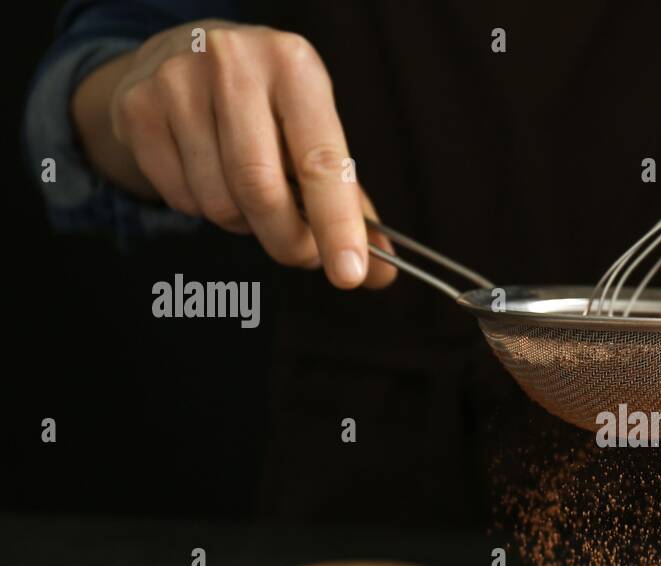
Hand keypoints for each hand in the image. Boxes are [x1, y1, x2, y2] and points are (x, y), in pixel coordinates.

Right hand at [73, 20, 394, 288]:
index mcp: (294, 66)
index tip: (350, 273)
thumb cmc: (267, 105)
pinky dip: (202, 207)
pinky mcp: (136, 108)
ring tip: (249, 193)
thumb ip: (348, 202)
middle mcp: (233, 63)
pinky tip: (208, 174)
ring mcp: (177, 82)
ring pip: (219, 202)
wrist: (184, 51)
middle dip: (287, 239)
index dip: (336, 224)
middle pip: (261, 189)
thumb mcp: (314, 130)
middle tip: (301, 252)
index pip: (321, 161)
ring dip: (243, 222)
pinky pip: (180, 199)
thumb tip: (378, 272)